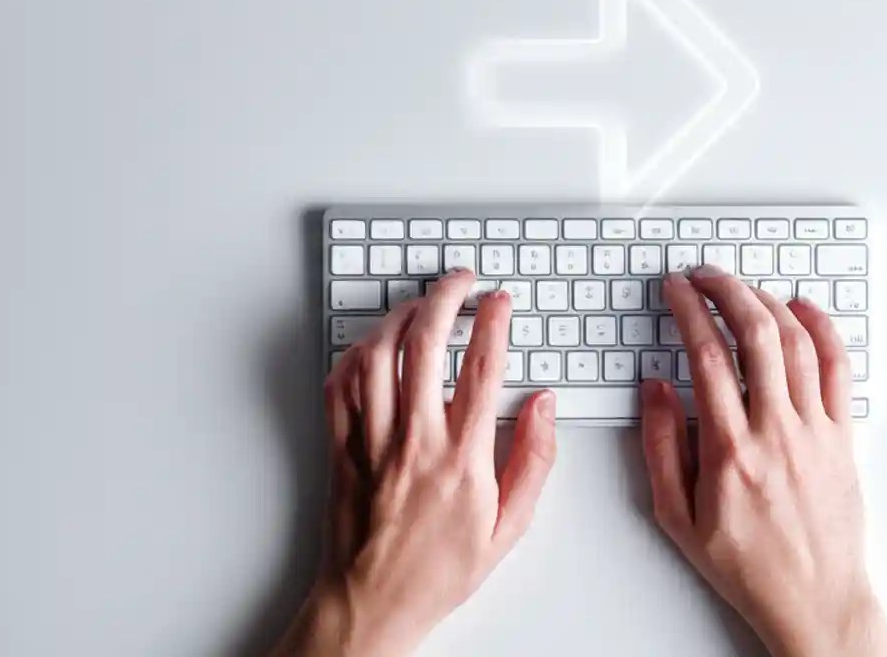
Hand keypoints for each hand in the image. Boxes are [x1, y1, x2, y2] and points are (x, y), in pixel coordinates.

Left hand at [271, 269, 556, 656]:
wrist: (372, 604)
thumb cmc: (438, 572)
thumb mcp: (509, 527)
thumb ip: (534, 461)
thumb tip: (546, 408)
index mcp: (463, 458)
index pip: (484, 368)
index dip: (495, 322)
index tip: (500, 301)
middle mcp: (416, 441)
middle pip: (427, 344)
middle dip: (446, 297)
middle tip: (460, 282)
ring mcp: (372, 442)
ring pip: (379, 355)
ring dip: (401, 316)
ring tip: (420, 304)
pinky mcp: (341, 449)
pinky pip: (340, 386)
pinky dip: (355, 354)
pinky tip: (373, 345)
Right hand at [640, 266, 886, 656]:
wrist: (813, 598)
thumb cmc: (746, 564)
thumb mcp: (677, 516)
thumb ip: (661, 447)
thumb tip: (655, 389)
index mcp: (729, 450)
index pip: (705, 357)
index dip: (688, 311)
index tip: (676, 290)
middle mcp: (775, 432)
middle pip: (754, 335)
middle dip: (726, 291)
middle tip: (705, 275)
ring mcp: (815, 432)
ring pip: (795, 343)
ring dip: (767, 302)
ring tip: (743, 288)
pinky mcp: (842, 437)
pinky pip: (837, 368)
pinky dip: (822, 329)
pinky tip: (803, 310)